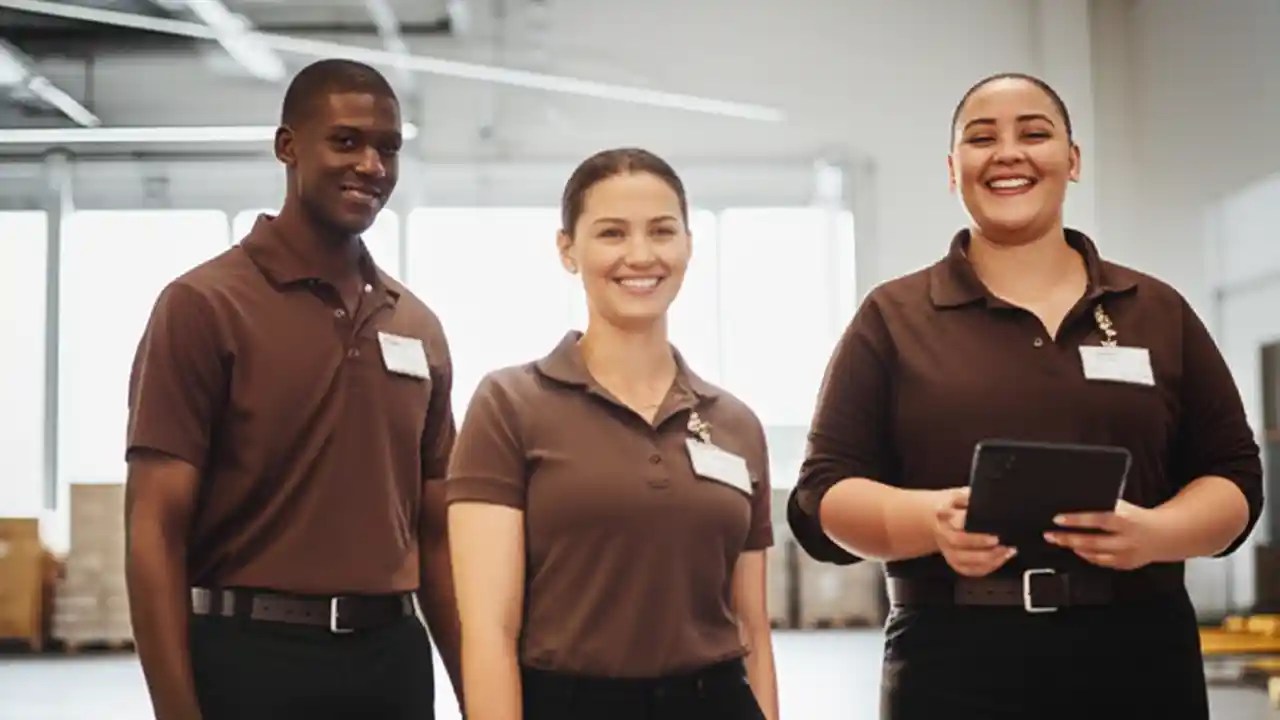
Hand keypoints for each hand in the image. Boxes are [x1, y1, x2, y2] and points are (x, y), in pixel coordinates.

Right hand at [932, 488, 1016, 576]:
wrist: (937, 519)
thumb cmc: (953, 506)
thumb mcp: (961, 495)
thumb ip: (971, 496)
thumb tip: (988, 496)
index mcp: (943, 515)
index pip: (952, 517)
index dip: (966, 520)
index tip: (984, 520)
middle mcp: (943, 534)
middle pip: (957, 541)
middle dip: (979, 542)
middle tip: (998, 540)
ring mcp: (948, 550)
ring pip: (963, 560)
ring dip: (987, 558)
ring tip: (1006, 551)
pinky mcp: (954, 561)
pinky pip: (969, 570)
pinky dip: (986, 568)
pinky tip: (1000, 560)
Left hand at [1045, 500, 1168, 569]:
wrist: (1165, 535)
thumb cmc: (1139, 518)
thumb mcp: (1124, 507)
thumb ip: (1105, 505)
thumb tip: (1078, 498)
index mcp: (1126, 521)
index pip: (1097, 519)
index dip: (1076, 520)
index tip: (1058, 519)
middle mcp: (1126, 540)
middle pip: (1092, 541)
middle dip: (1068, 539)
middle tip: (1050, 535)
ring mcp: (1125, 555)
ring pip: (1094, 555)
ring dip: (1074, 548)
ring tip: (1058, 540)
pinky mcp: (1125, 565)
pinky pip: (1101, 562)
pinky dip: (1087, 556)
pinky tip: (1076, 550)